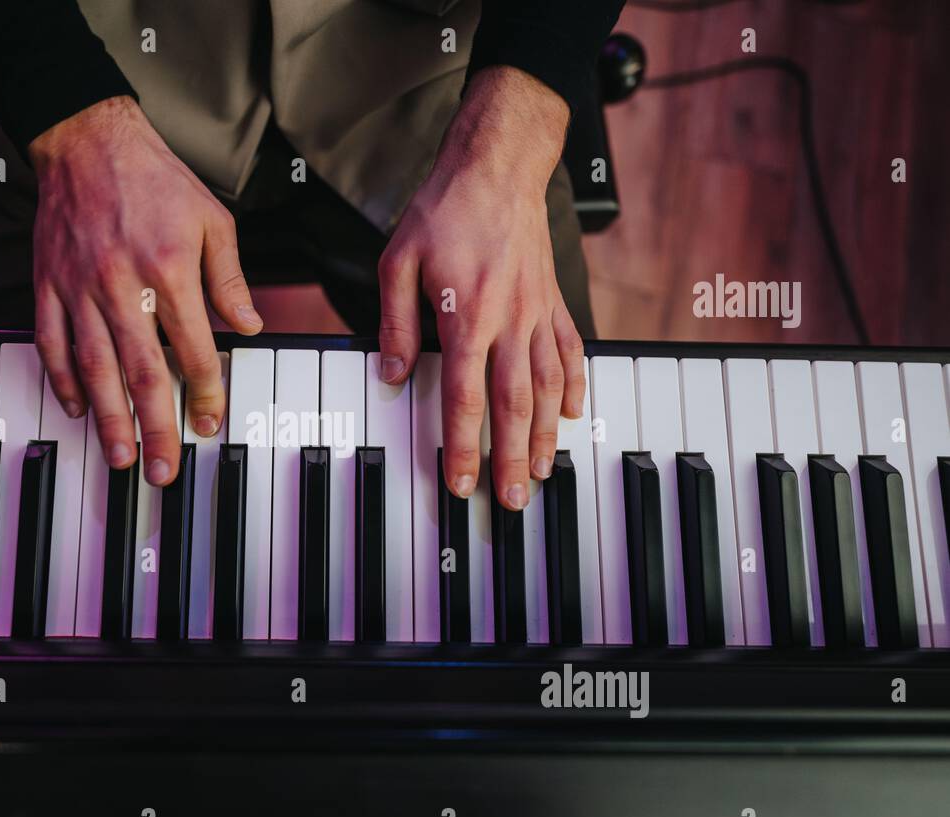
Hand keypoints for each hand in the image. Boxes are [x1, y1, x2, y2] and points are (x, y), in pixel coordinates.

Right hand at [28, 96, 261, 485]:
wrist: (87, 140)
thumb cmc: (154, 179)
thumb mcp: (211, 218)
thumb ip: (229, 277)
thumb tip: (248, 326)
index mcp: (170, 268)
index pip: (192, 348)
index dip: (204, 391)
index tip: (210, 422)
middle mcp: (123, 283)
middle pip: (142, 371)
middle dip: (155, 427)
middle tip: (163, 471)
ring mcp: (80, 287)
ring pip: (94, 367)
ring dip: (109, 419)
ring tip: (121, 457)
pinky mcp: (48, 284)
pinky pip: (51, 343)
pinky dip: (62, 379)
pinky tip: (76, 409)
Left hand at [377, 67, 585, 510]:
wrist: (498, 165)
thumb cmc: (446, 210)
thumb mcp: (398, 259)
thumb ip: (396, 321)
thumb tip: (394, 372)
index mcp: (468, 314)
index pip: (466, 396)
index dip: (464, 445)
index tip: (461, 481)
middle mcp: (510, 319)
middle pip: (515, 404)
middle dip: (513, 458)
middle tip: (515, 500)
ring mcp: (538, 312)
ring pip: (549, 386)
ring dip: (545, 435)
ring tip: (542, 472)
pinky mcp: (553, 299)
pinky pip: (570, 350)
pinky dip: (574, 386)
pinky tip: (572, 415)